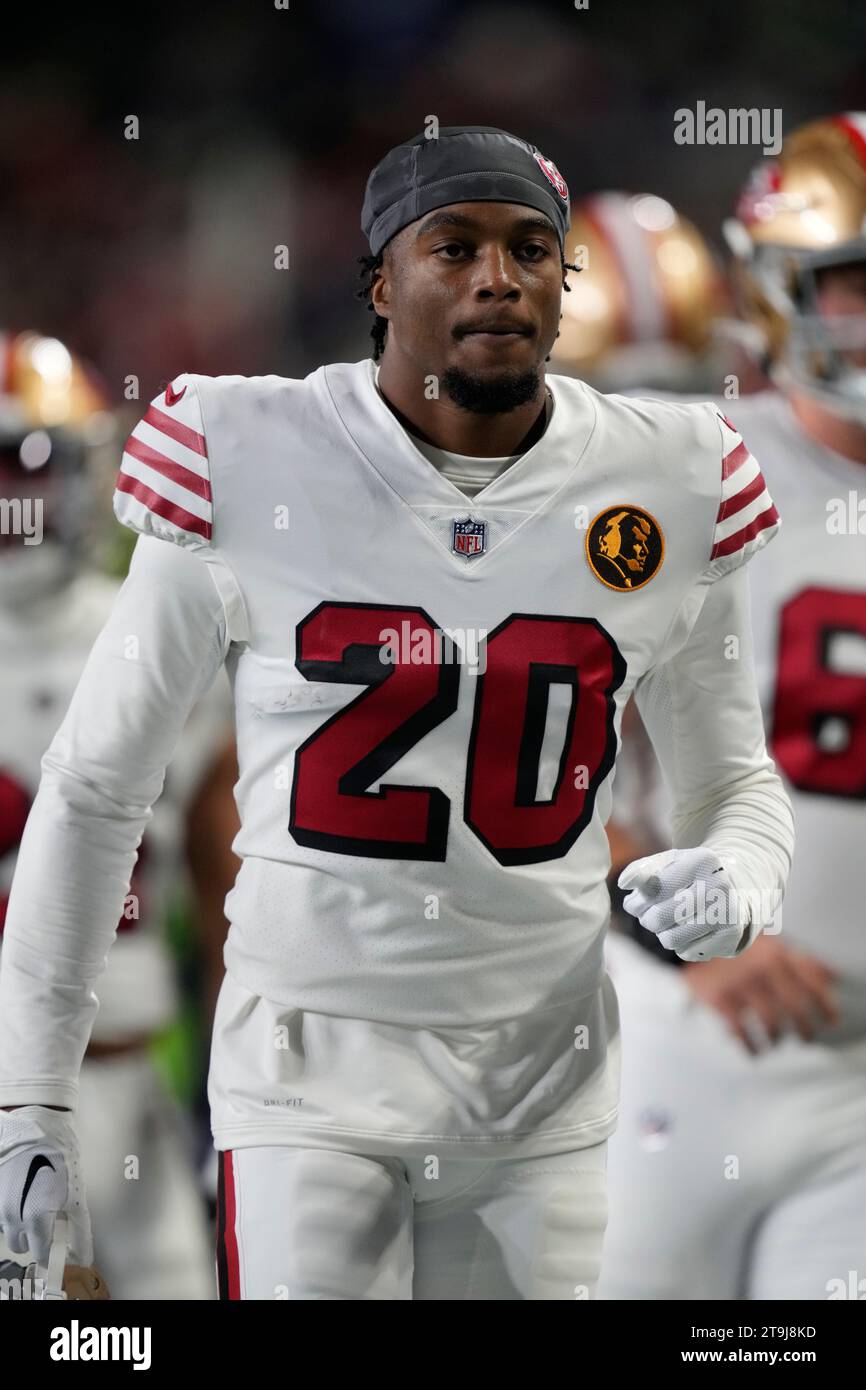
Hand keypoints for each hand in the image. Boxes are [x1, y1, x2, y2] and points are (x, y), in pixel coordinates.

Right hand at [0, 1106, 91, 1267]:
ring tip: (30, 1197)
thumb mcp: (75, 1191)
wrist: (33, 1125)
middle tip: (44, 1216)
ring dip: (17, 1222)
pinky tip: (18, 1189)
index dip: (50, 1253)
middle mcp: (12, 1217)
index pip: (41, 1253)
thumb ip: (78, 1229)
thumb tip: (83, 1257)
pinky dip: (7, 1208)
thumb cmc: (59, 1155)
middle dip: (32, 1236)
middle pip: (20, 1244)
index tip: (55, 1249)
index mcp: (36, 1217)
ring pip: (7, 1229)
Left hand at [618, 846, 748, 961]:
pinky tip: (689, 932)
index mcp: (701, 861)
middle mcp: (718, 886)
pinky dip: (682, 945)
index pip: (653, 890)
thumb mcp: (670, 863)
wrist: (738, 888)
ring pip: (671, 940)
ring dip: (663, 934)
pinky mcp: (731, 936)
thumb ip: (643, 870)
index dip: (635, 902)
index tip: (633, 903)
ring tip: (669, 923)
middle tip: (649, 916)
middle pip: (658, 918)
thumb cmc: (693, 875)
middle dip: (647, 919)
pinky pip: (687, 952)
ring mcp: (727, 913)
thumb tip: (624, 883)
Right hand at [682, 933, 839, 1053]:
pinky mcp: (719, 999)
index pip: (813, 982)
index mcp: (778, 952)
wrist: (689, 936)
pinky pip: (741, 1031)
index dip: (826, 1005)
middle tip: (806, 1038)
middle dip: (805, 1028)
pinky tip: (753, 1052)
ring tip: (776, 1042)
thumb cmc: (734, 940)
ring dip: (777, 1038)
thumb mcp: (769, 940)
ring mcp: (740, 984)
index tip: (831, 1021)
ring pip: (770, 1022)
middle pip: (795, 1007)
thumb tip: (833, 975)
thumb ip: (800, 957)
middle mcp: (763, 969)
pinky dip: (750, 1047)